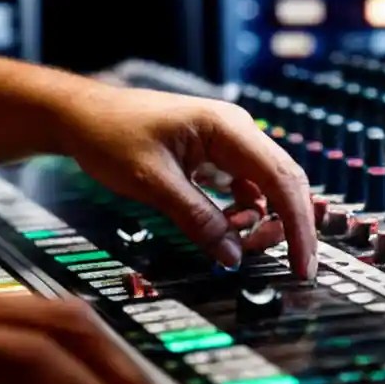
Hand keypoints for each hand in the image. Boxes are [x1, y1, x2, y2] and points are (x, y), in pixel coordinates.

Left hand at [56, 81, 317, 277]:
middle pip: (284, 182)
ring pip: (267, 189)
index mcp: (228, 127)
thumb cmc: (111, 134)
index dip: (298, 225)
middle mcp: (237, 132)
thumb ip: (197, 219)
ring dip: (262, 223)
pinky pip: (246, 190)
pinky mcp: (216, 158)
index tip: (302, 263)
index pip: (281, 179)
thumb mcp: (153, 182)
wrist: (82, 115)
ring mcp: (228, 144)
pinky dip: (244, 215)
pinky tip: (227, 230)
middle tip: (293, 268)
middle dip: (290, 227)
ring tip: (237, 246)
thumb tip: (232, 256)